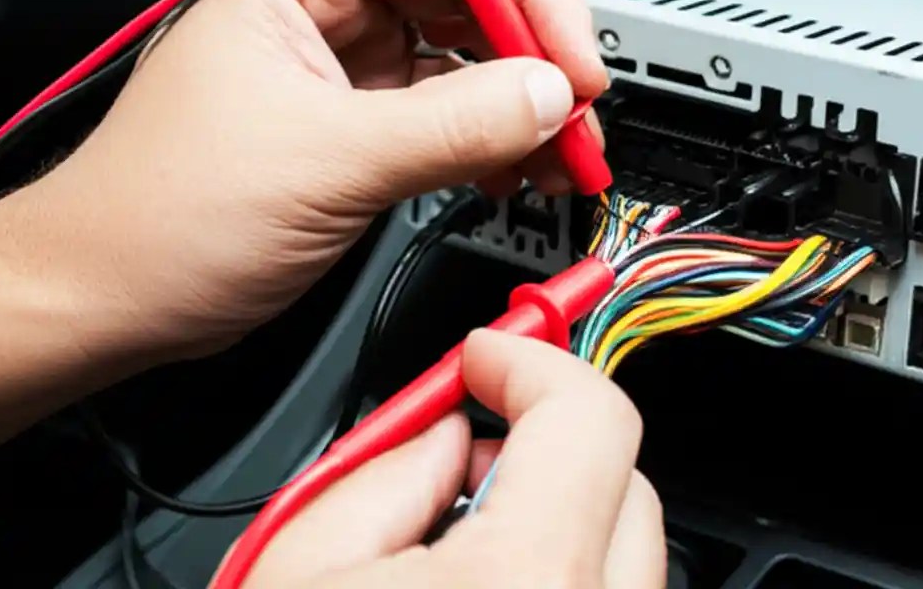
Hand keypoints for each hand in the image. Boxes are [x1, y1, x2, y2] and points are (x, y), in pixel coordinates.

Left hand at [0, 0, 606, 357]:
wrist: (115, 298)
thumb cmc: (164, 214)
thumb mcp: (327, 160)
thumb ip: (451, 124)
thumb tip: (548, 95)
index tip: (573, 57)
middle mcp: (327, 8)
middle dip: (533, 58)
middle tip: (581, 114)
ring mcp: (347, 69)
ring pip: (466, 63)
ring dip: (522, 108)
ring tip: (561, 154)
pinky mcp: (361, 128)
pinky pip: (450, 118)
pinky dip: (493, 144)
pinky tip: (517, 172)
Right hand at [240, 329, 665, 588]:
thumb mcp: (297, 565)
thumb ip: (379, 471)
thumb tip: (437, 433)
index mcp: (529, 582)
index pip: (588, 414)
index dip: (530, 359)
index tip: (488, 357)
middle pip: (623, 478)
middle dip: (544, 442)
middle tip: (459, 449)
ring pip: (625, 547)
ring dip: (558, 515)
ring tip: (456, 541)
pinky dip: (563, 574)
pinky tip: (484, 588)